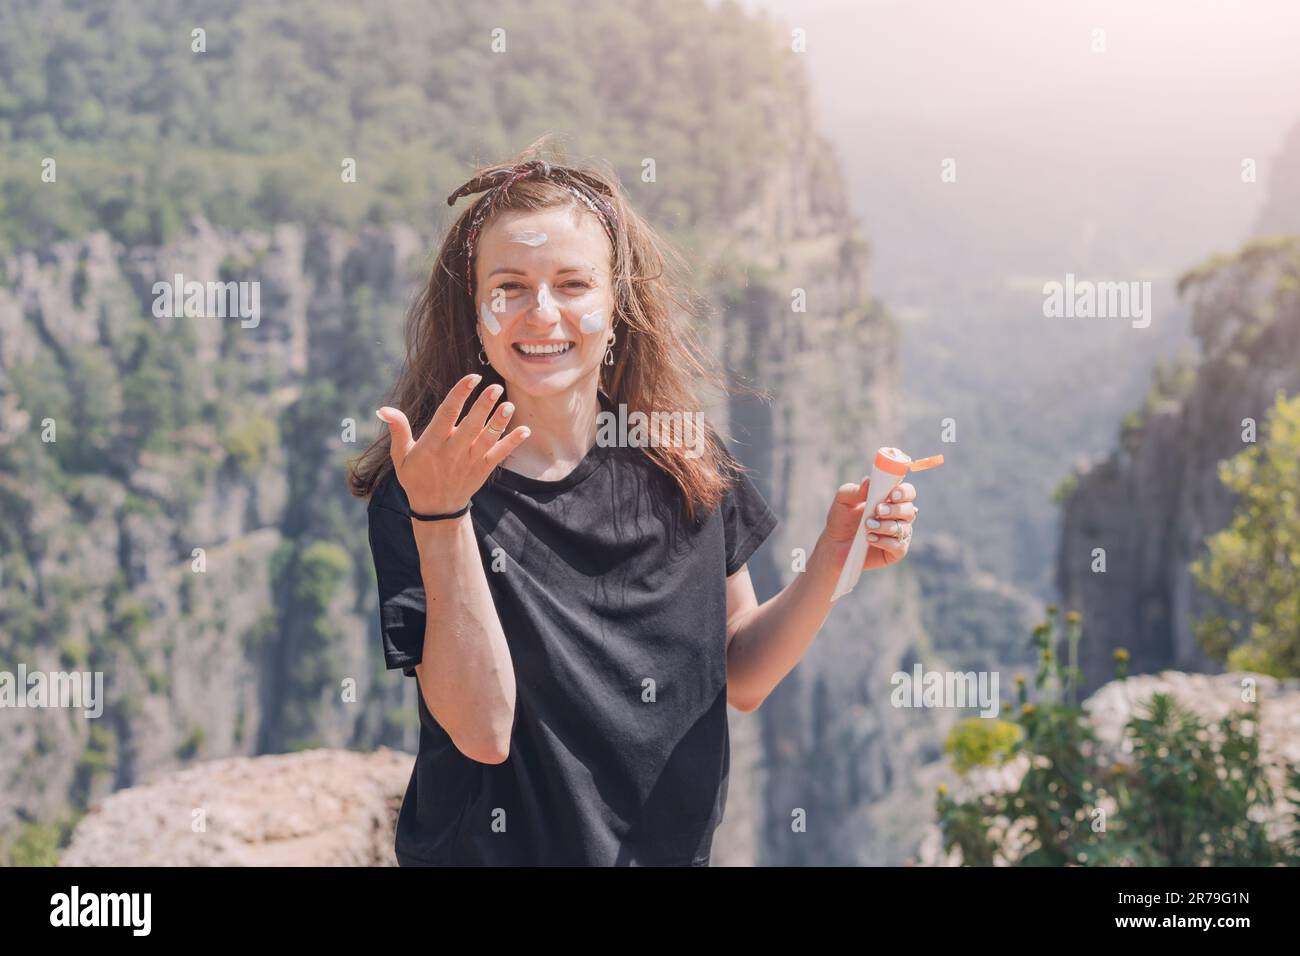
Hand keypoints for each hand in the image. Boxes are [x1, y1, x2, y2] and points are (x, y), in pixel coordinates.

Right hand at [375, 374, 528, 514]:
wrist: (435, 510)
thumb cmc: (416, 477)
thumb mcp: (401, 456)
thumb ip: (398, 430)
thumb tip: (383, 409)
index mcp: (432, 444)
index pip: (447, 414)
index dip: (460, 394)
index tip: (472, 378)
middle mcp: (453, 452)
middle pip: (471, 425)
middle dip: (484, 406)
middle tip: (495, 387)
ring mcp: (470, 461)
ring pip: (487, 439)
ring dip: (499, 423)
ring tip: (509, 405)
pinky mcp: (483, 470)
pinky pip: (500, 455)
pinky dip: (512, 443)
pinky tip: (525, 430)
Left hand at [823, 477, 918, 569]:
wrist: (833, 544)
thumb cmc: (841, 519)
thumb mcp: (843, 500)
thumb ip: (855, 491)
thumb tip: (869, 481)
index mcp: (890, 500)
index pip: (907, 492)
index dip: (904, 492)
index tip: (892, 494)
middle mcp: (898, 516)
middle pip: (910, 510)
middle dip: (895, 510)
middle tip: (878, 511)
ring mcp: (898, 534)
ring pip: (904, 528)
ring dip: (885, 526)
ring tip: (867, 526)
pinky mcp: (895, 552)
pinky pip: (899, 546)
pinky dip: (885, 541)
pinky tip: (870, 539)